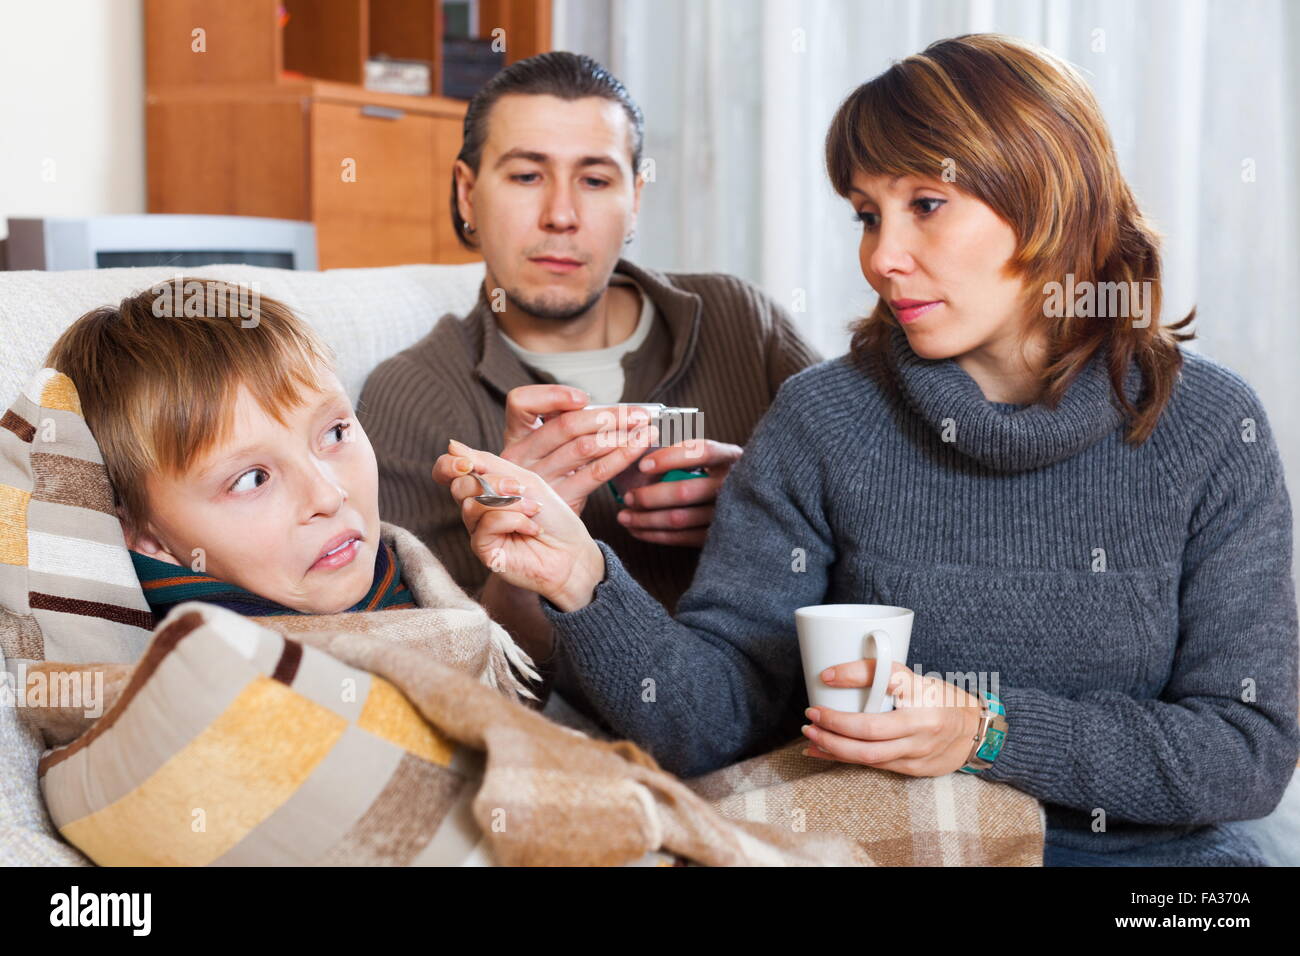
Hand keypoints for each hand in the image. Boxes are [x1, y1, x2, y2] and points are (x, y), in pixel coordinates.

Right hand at [437, 439, 606, 611]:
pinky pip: (486, 525)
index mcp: (483, 488)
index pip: (447, 472)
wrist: (572, 551)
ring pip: (473, 506)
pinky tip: (532, 529)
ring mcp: (478, 532)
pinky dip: (514, 521)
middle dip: (493, 483)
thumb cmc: (552, 515)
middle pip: (460, 487)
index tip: (468, 464)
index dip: (448, 465)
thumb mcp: (524, 479)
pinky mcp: (483, 551)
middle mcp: (475, 510)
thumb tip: (451, 445)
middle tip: (520, 488)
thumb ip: (489, 463)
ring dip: (510, 503)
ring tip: (533, 509)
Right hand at [498, 385, 659, 514]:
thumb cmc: (552, 477)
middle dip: (608, 416)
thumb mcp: (547, 449)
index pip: (520, 402)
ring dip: (621, 435)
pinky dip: (621, 457)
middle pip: (564, 426)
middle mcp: (521, 457)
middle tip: (637, 413)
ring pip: (584, 447)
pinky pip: (596, 473)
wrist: (545, 527)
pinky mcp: (561, 500)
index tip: (584, 398)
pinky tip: (637, 447)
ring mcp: (539, 480)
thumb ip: (563, 425)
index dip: (553, 395)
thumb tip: (608, 410)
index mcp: (516, 436)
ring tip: (645, 429)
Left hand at [617, 438, 742, 545]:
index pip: (702, 451)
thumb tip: (640, 452)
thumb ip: (683, 455)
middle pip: (685, 491)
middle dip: (649, 496)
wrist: (753, 509)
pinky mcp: (720, 537)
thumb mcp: (710, 459)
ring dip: (646, 519)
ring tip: (624, 516)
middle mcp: (733, 485)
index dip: (670, 458)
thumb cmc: (717, 476)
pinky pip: (682, 538)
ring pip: (679, 518)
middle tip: (628, 497)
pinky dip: (655, 535)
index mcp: (730, 457)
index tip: (642, 464)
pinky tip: (637, 530)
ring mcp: (727, 514)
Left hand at [799, 659, 984, 775]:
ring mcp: (917, 749)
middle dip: (834, 723)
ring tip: (810, 735)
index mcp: (923, 691)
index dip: (854, 674)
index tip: (826, 675)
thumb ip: (888, 679)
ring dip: (833, 745)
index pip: (887, 676)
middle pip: (870, 727)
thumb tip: (837, 675)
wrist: (975, 734)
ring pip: (868, 753)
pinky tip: (821, 751)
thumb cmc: (941, 700)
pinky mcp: (911, 767)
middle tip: (812, 713)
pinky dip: (842, 758)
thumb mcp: (921, 680)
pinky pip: (872, 765)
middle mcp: (921, 722)